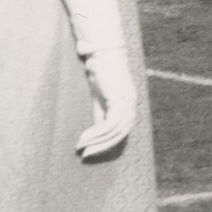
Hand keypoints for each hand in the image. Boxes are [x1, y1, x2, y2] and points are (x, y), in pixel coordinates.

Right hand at [76, 45, 137, 159]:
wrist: (102, 56)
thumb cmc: (101, 76)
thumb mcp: (101, 100)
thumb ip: (102, 115)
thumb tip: (97, 134)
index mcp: (129, 107)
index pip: (121, 133)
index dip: (107, 144)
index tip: (91, 152)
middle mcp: (131, 106)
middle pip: (119, 135)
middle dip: (102, 146)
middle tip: (85, 155)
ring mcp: (128, 103)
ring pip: (113, 131)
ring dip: (95, 141)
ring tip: (80, 147)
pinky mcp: (120, 100)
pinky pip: (108, 123)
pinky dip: (95, 133)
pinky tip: (82, 137)